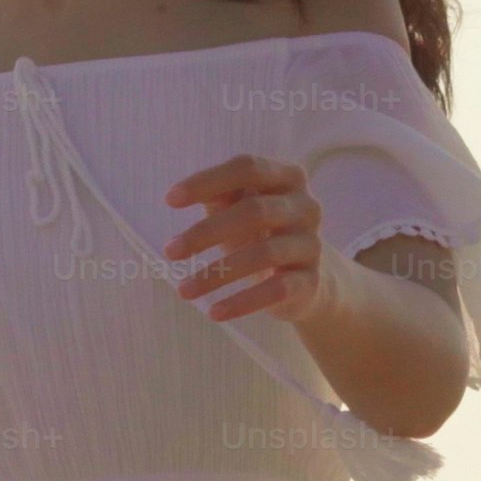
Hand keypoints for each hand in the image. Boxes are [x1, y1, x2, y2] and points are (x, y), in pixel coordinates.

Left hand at [161, 153, 333, 323]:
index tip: (169, 200)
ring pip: (264, 254)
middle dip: (206, 232)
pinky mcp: (310, 281)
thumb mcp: (238, 209)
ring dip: (217, 274)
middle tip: (169, 251)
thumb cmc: (260, 233)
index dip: (208, 181)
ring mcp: (311, 244)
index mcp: (287, 177)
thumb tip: (179, 194)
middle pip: (255, 211)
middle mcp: (306, 207)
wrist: (303, 280)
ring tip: (183, 290)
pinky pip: (276, 290)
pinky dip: (242, 302)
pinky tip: (214, 312)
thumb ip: (217, 196)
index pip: (247, 168)